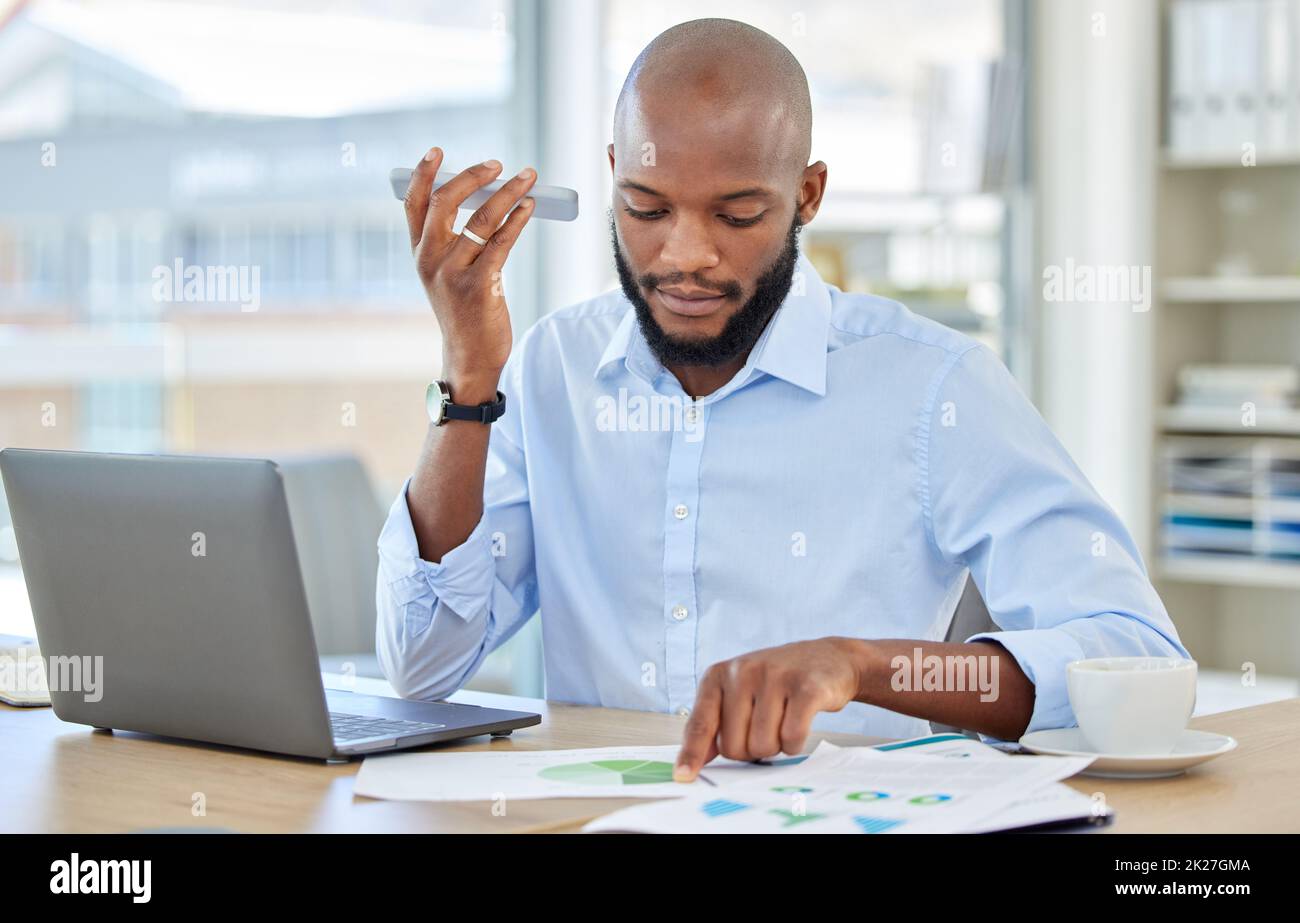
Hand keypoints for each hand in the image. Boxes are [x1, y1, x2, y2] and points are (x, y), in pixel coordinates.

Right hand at [403, 148, 537, 400]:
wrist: (469, 357)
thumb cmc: (465, 313)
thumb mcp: (447, 276)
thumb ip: (454, 243)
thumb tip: (486, 200)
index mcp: (420, 255)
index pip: (414, 205)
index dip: (423, 174)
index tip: (436, 152)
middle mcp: (431, 261)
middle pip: (445, 202)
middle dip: (473, 176)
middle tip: (498, 164)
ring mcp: (453, 274)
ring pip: (481, 219)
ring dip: (508, 193)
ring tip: (528, 177)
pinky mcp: (479, 286)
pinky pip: (501, 242)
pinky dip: (517, 219)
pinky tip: (529, 207)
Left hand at [673, 638, 866, 781]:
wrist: (828, 659)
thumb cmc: (777, 680)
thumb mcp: (738, 692)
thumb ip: (715, 723)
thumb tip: (692, 761)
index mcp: (719, 675)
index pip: (700, 723)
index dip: (691, 753)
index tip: (683, 776)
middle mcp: (742, 672)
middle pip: (733, 746)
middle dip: (750, 750)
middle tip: (765, 728)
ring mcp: (775, 677)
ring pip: (763, 746)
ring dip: (775, 746)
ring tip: (783, 721)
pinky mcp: (806, 688)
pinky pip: (792, 737)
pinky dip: (795, 743)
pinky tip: (798, 724)